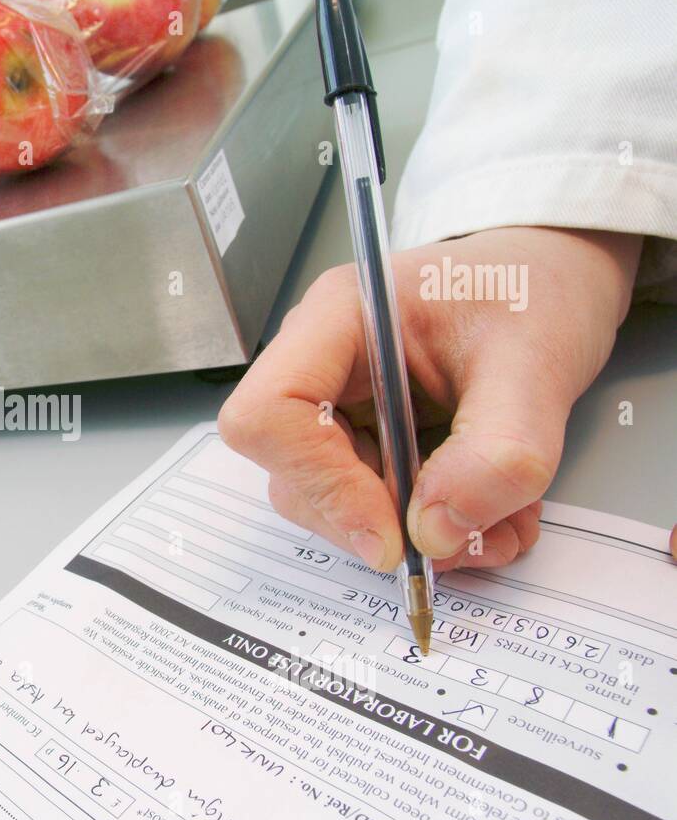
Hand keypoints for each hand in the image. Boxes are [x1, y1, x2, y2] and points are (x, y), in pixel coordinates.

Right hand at [219, 226, 642, 572]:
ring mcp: (333, 402)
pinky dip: (427, 527)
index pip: (271, 414)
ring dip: (409, 532)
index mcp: (338, 318)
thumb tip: (433, 532)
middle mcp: (318, 362)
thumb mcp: (536, 366)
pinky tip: (485, 513)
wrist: (548, 281)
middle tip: (459, 537)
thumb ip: (497, 453)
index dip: (320, 482)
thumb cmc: (533, 291)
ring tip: (492, 525)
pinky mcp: (359, 436)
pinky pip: (366, 504)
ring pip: (326, 499)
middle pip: (291, 471)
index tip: (391, 532)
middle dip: (374, 520)